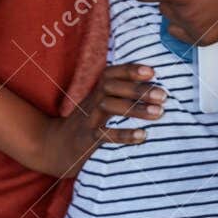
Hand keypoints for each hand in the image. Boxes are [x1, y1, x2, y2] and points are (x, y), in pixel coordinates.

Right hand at [34, 63, 163, 177]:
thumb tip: (155, 88)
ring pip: (109, 108)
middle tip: (163, 95)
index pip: (110, 74)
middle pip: (112, 88)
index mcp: (97, 92)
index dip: (129, 70)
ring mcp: (88, 120)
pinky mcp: (86, 140)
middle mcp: (92, 102)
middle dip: (139, 89)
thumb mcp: (99, 105)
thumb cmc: (87, 124)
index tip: (151, 71)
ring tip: (159, 112)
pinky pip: (103, 134)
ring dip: (135, 109)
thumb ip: (120, 95)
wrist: (54, 147)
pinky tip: (142, 135)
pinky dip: (123, 134)